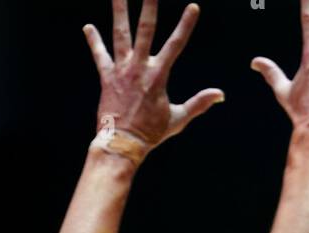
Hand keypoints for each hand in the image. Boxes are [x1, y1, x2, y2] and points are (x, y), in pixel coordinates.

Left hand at [84, 1, 223, 153]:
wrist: (123, 143)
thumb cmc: (152, 133)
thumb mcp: (179, 119)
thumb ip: (199, 103)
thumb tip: (220, 95)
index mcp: (159, 75)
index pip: (176, 44)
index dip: (186, 25)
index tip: (193, 6)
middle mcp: (140, 67)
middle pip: (145, 30)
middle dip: (149, 7)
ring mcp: (122, 70)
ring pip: (120, 34)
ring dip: (119, 11)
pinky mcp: (107, 77)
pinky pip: (100, 55)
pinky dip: (94, 41)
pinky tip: (88, 27)